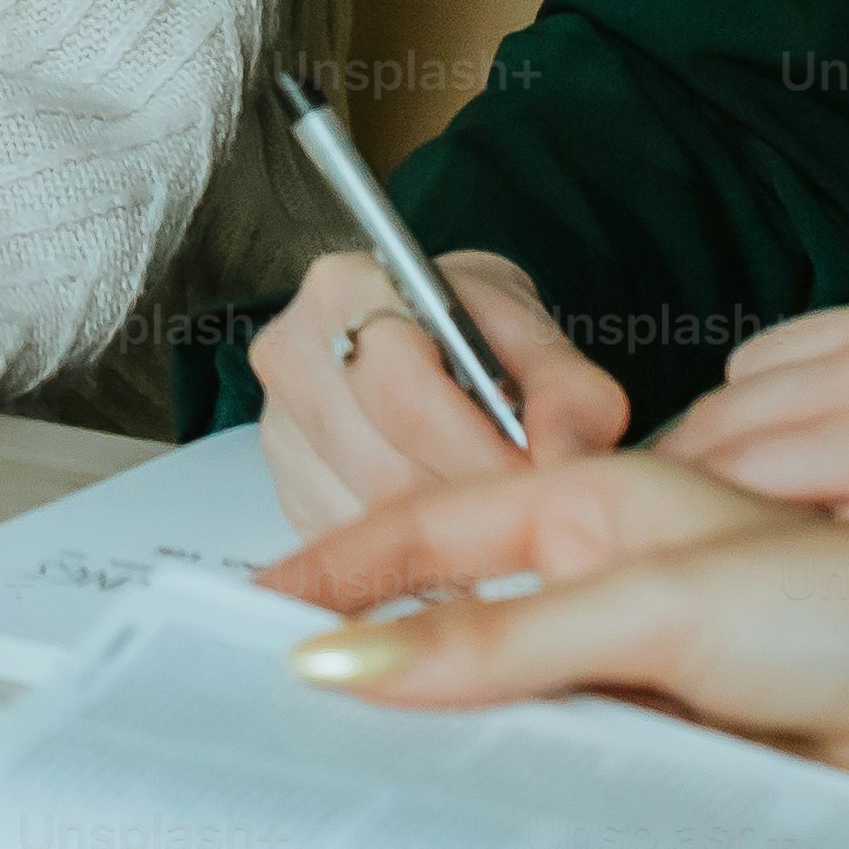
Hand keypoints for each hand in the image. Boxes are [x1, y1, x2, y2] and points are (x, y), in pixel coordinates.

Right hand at [255, 244, 633, 536]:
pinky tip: (452, 536)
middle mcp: (294, 355)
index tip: (537, 480)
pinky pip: (353, 548)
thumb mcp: (536, 335)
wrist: (427, 337)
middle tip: (529, 512)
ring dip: (444, 538)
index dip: (477, 448)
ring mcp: (281, 429)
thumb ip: (568, 392)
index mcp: (347, 290)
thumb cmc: (472, 330)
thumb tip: (565, 456)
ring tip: (497, 520)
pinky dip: (412, 558)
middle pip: (383, 466)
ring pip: (367, 518)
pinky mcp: (287, 491)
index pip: (400, 388)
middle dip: (468, 500)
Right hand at [262, 453, 848, 841]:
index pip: (428, 528)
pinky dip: (508, 796)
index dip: (332, 568)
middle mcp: (611, 584)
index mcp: (598, 506)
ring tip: (346, 782)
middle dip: (365, 658)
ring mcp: (639, 673)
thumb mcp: (657, 606)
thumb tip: (353, 662)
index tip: (247, 611)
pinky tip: (468, 825)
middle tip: (271, 709)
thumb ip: (499, 636)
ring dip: (438, 738)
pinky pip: (560, 774)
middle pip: (451, 620)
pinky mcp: (672, 755)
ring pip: (499, 706)